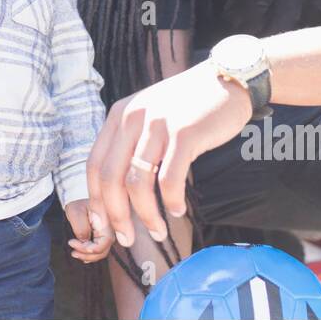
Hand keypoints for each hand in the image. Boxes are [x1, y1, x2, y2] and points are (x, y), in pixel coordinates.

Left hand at [64, 199, 112, 262]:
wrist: (79, 200)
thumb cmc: (77, 204)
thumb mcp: (75, 213)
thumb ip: (81, 228)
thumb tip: (85, 242)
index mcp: (107, 220)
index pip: (106, 241)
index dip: (91, 248)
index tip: (73, 243)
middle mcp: (111, 228)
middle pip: (104, 249)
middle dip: (87, 254)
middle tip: (73, 251)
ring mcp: (107, 234)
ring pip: (102, 252)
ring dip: (88, 256)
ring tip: (74, 253)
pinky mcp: (103, 237)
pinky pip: (99, 249)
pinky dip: (90, 254)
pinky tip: (81, 254)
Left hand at [86, 64, 252, 247]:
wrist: (226, 80)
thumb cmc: (187, 106)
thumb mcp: (149, 115)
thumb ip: (130, 143)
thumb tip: (116, 194)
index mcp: (119, 115)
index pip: (94, 166)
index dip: (96, 201)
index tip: (103, 226)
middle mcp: (132, 118)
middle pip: (110, 178)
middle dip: (116, 216)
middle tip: (127, 239)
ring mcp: (158, 124)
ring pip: (138, 184)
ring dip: (146, 216)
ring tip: (157, 231)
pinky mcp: (184, 133)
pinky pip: (169, 180)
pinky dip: (171, 202)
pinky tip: (178, 210)